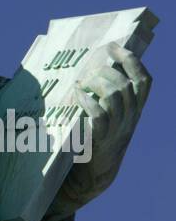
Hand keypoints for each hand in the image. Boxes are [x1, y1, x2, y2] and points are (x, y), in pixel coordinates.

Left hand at [57, 43, 151, 208]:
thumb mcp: (112, 116)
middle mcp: (130, 118)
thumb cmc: (97, 137)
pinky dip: (87, 100)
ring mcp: (118, 128)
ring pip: (116, 95)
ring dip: (96, 83)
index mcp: (135, 110)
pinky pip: (99, 114)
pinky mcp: (101, 138)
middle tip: (88, 72)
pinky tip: (77, 94)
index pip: (144, 81)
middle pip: (126, 85)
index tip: (113, 47)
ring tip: (82, 83)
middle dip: (105, 72)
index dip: (131, 61)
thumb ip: (109, 95)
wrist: (94, 174)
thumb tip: (96, 66)